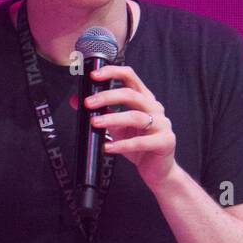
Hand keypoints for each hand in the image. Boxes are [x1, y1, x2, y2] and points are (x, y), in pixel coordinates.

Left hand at [86, 63, 175, 191]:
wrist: (158, 170)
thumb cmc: (140, 146)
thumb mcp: (117, 127)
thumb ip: (102, 113)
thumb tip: (76, 101)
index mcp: (145, 99)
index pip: (130, 77)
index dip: (112, 72)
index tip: (94, 76)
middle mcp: (155, 108)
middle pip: (131, 94)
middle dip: (107, 97)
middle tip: (88, 103)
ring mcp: (162, 124)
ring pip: (135, 117)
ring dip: (112, 119)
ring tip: (95, 123)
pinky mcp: (165, 142)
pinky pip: (141, 142)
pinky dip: (122, 145)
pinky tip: (108, 147)